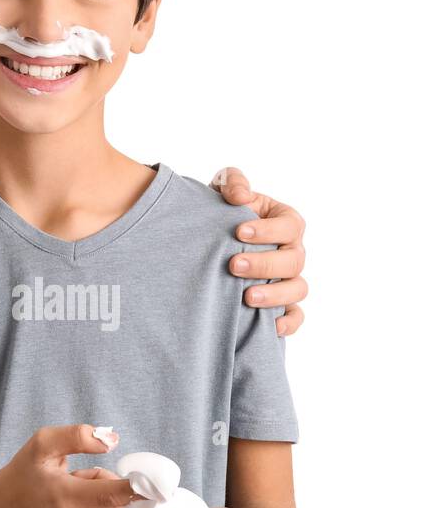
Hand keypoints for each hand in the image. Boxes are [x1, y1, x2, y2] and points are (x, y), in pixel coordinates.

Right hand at [0, 425, 136, 507]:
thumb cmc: (26, 474)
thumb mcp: (43, 444)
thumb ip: (77, 436)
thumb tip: (113, 440)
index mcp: (66, 498)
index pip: (117, 494)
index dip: (138, 486)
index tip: (151, 482)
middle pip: (121, 505)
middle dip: (108, 489)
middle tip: (80, 482)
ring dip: (106, 507)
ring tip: (76, 500)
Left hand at [211, 166, 306, 335]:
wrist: (209, 235)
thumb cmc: (223, 208)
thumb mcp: (225, 187)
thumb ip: (233, 181)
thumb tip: (239, 195)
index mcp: (285, 222)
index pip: (289, 226)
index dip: (268, 230)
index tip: (239, 232)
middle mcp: (292, 251)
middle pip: (293, 260)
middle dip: (264, 264)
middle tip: (233, 265)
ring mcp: (289, 278)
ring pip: (297, 289)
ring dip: (275, 294)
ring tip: (246, 297)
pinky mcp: (281, 302)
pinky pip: (296, 317)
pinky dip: (288, 323)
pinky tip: (269, 326)